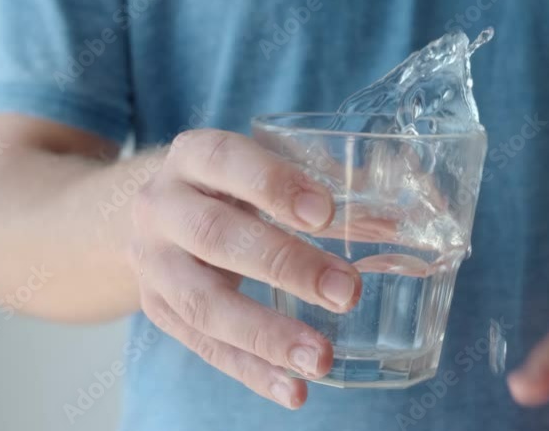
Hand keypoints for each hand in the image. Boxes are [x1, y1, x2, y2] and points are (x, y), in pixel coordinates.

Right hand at [127, 129, 361, 408]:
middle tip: (345, 292)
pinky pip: (205, 347)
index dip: (274, 185)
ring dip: (267, 335)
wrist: (154, 212)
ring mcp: (154, 263)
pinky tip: (293, 390)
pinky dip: (252, 372)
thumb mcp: (259, 168)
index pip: (226, 162)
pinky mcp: (159, 310)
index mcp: (191, 156)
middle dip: (284, 265)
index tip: (326, 214)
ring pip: (204, 304)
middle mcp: (162, 207)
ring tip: (321, 358)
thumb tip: (394, 226)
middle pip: (216, 236)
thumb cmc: (227, 184)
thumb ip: (319, 188)